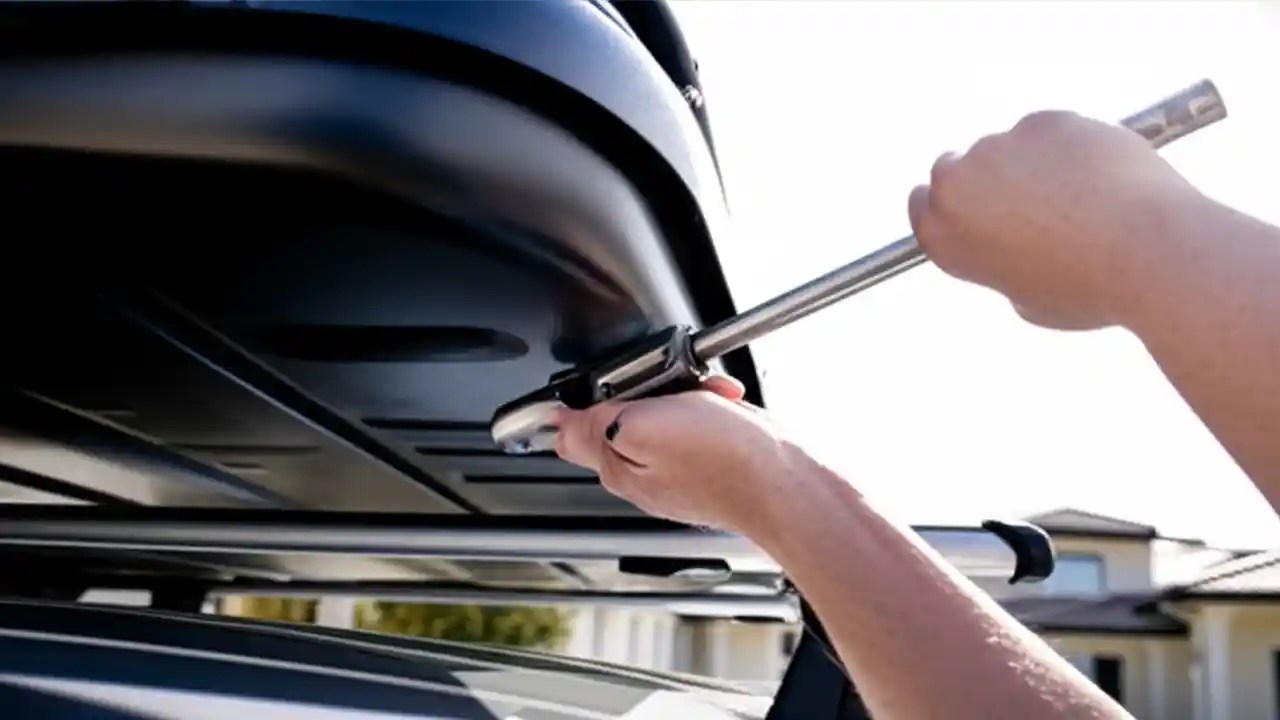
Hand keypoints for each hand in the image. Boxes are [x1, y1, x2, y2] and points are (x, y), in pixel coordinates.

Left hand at [554, 376, 798, 533]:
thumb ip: (593, 425)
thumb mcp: (642, 428)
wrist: (788, 481)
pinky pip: (700, 421)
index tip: (621, 385)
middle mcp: (646, 475)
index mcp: (618, 469)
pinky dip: (712, 406)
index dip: (593, 395)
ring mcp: (680, 471)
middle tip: (674, 388)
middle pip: (622, 414)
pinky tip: (726, 406)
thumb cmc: (725, 459)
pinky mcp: (712, 463)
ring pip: (664, 412)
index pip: (577, 429)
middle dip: (649, 388)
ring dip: (685, 393)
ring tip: (708, 397)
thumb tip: (556, 423)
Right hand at [909, 110, 1204, 329]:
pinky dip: (1069, 147)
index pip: (922, 206)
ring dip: (1033, 163)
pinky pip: (1050, 132)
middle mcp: (955, 187)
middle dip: (986, 179)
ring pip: (1009, 148)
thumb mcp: (1027, 298)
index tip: (977, 212)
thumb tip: (1017, 239)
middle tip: (1030, 202)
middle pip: (955, 169)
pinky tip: (1099, 177)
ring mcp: (997, 147)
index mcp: (943, 237)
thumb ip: (1003, 262)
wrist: (1144, 250)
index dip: (952, 209)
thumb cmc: (1090, 289)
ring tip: (1081, 199)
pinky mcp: (1043, 122)